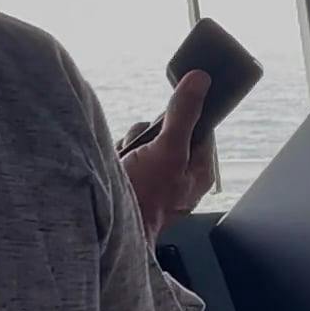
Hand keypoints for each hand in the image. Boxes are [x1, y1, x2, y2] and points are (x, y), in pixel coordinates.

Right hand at [121, 69, 217, 238]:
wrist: (108, 229)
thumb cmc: (145, 198)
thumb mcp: (167, 150)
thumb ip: (184, 116)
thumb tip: (200, 81)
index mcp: (199, 170)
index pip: (201, 127)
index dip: (184, 116)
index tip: (168, 116)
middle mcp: (180, 175)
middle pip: (167, 131)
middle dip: (149, 133)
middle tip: (143, 148)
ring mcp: (155, 179)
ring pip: (143, 142)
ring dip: (131, 144)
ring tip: (128, 161)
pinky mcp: (133, 181)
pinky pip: (127, 155)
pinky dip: (119, 155)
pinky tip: (118, 165)